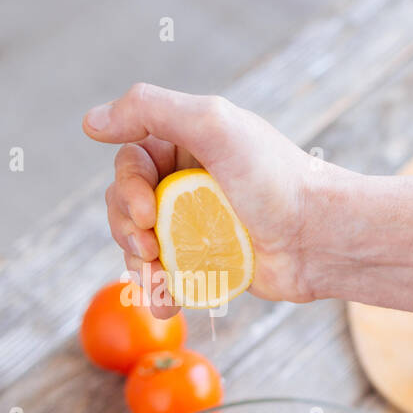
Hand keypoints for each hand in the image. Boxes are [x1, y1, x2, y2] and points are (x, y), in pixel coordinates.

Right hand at [83, 83, 331, 316]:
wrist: (322, 239)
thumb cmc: (276, 180)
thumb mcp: (213, 125)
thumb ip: (149, 109)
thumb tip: (90, 123)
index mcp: (189, 144)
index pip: (130, 161)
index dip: (127, 188)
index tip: (146, 212)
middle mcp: (191, 181)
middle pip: (126, 204)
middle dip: (127, 229)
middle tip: (149, 246)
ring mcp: (199, 224)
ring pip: (141, 244)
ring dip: (138, 266)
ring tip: (156, 284)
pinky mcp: (212, 262)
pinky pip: (168, 275)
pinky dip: (159, 290)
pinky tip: (165, 303)